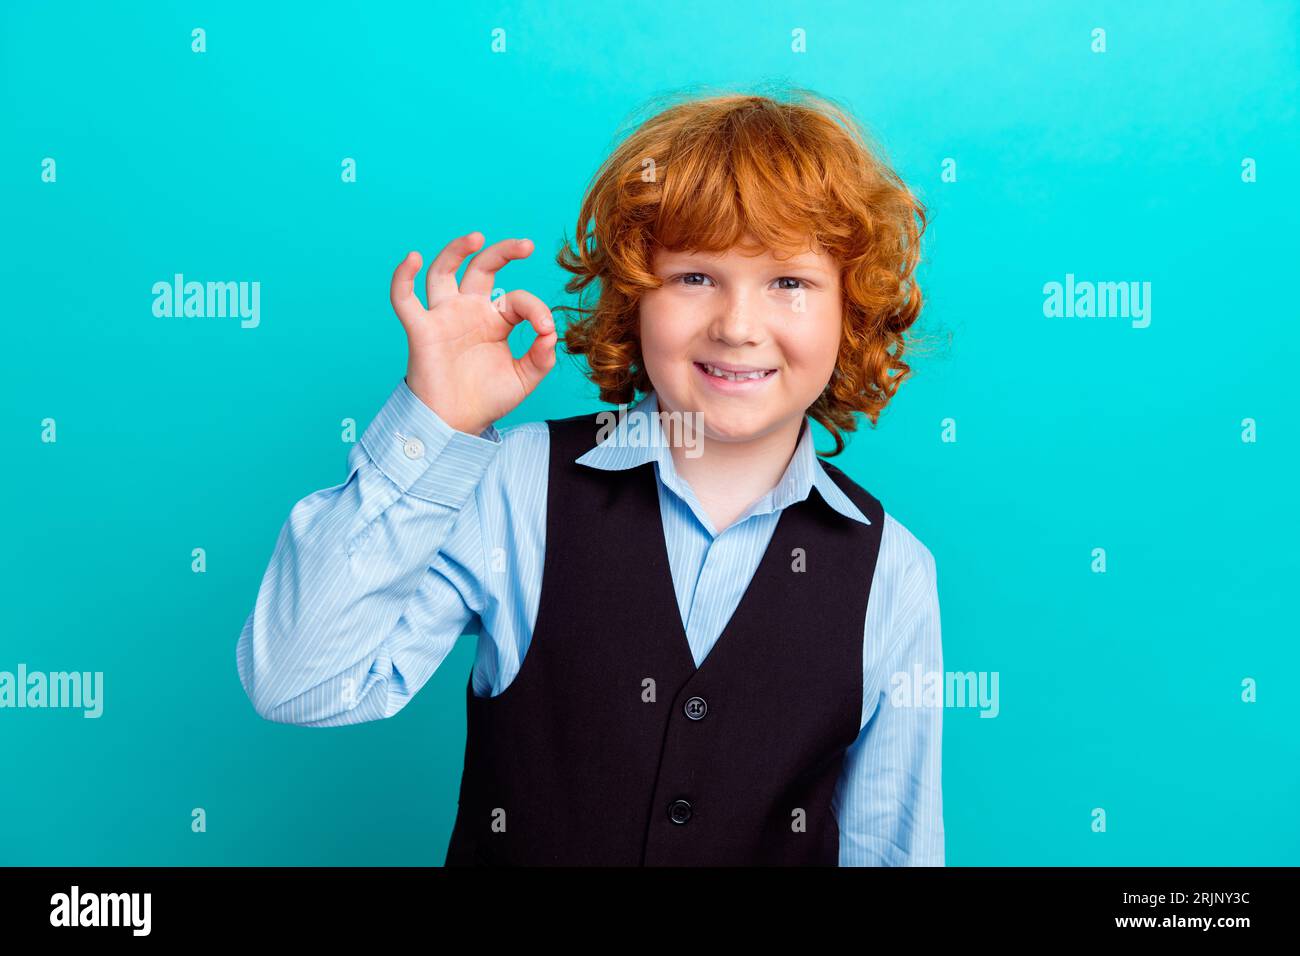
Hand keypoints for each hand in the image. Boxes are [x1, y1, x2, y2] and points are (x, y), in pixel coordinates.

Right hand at [390, 232, 557, 435]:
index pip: (517, 299)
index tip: (546, 329)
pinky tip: (412, 258)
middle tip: (527, 245)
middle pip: (482, 268)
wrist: (455, 424)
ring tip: (477, 236)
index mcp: (495, 320)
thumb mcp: (523, 379)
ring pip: (443, 271)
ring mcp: (444, 316)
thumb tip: (551, 333)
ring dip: (456, 250)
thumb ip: (541, 357)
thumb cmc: (486, 400)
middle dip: (503, 251)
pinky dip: (403, 277)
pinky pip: (404, 299)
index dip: (535, 310)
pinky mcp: (421, 329)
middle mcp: (469, 311)